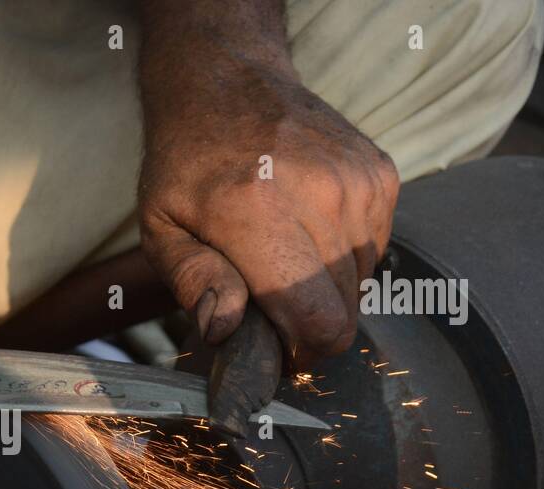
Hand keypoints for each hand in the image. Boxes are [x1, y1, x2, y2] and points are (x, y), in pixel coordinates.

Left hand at [138, 54, 398, 369]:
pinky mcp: (381, 175)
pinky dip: (343, 254)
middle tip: (271, 305)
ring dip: (326, 288)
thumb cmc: (187, 163)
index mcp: (258, 215)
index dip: (302, 351)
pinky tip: (306, 228)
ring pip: (362, 283)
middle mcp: (320, 197)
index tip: (278, 349)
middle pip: (345, 311)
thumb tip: (224, 329)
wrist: (228, 81)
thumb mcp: (162, 228)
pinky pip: (374, 248)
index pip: (318, 318)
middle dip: (310, 324)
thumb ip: (194, 281)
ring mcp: (358, 183)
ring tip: (283, 256)